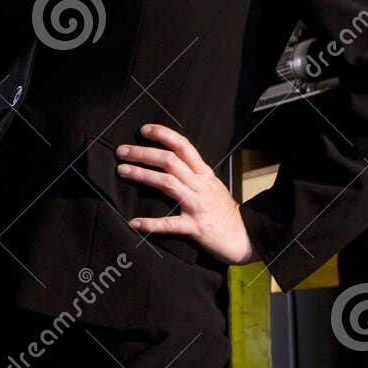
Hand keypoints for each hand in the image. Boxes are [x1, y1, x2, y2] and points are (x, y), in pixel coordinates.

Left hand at [118, 124, 255, 265]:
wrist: (246, 237)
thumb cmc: (225, 212)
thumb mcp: (213, 187)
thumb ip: (194, 175)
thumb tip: (170, 162)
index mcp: (204, 174)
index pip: (183, 146)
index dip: (163, 135)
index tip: (144, 130)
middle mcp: (201, 185)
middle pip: (170, 161)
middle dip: (143, 153)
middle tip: (121, 151)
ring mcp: (198, 205)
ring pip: (168, 183)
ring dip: (143, 175)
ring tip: (122, 171)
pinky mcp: (196, 227)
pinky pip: (171, 224)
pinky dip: (151, 223)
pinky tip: (134, 222)